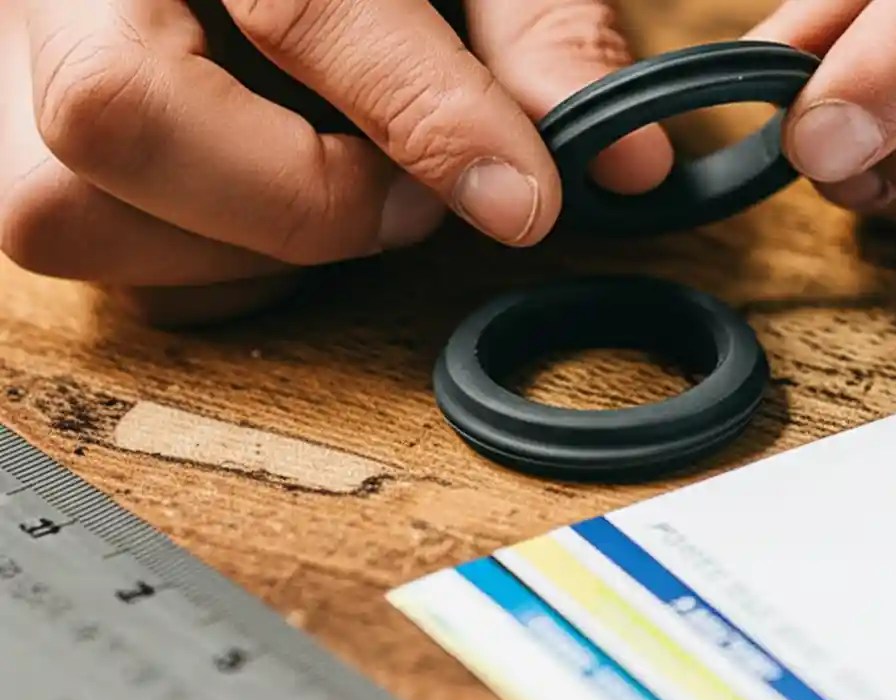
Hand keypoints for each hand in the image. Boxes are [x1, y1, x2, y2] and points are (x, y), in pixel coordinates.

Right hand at [0, 0, 672, 324]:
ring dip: (244, 249)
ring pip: (65, 209)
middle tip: (405, 202)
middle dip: (298, 202)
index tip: (524, 199)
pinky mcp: (14, 121)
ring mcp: (17, 48)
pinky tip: (269, 206)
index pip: (302, 3)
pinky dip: (203, 263)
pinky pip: (79, 243)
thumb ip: (535, 24)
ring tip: (337, 194)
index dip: (427, 116)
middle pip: (117, 118)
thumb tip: (621, 163)